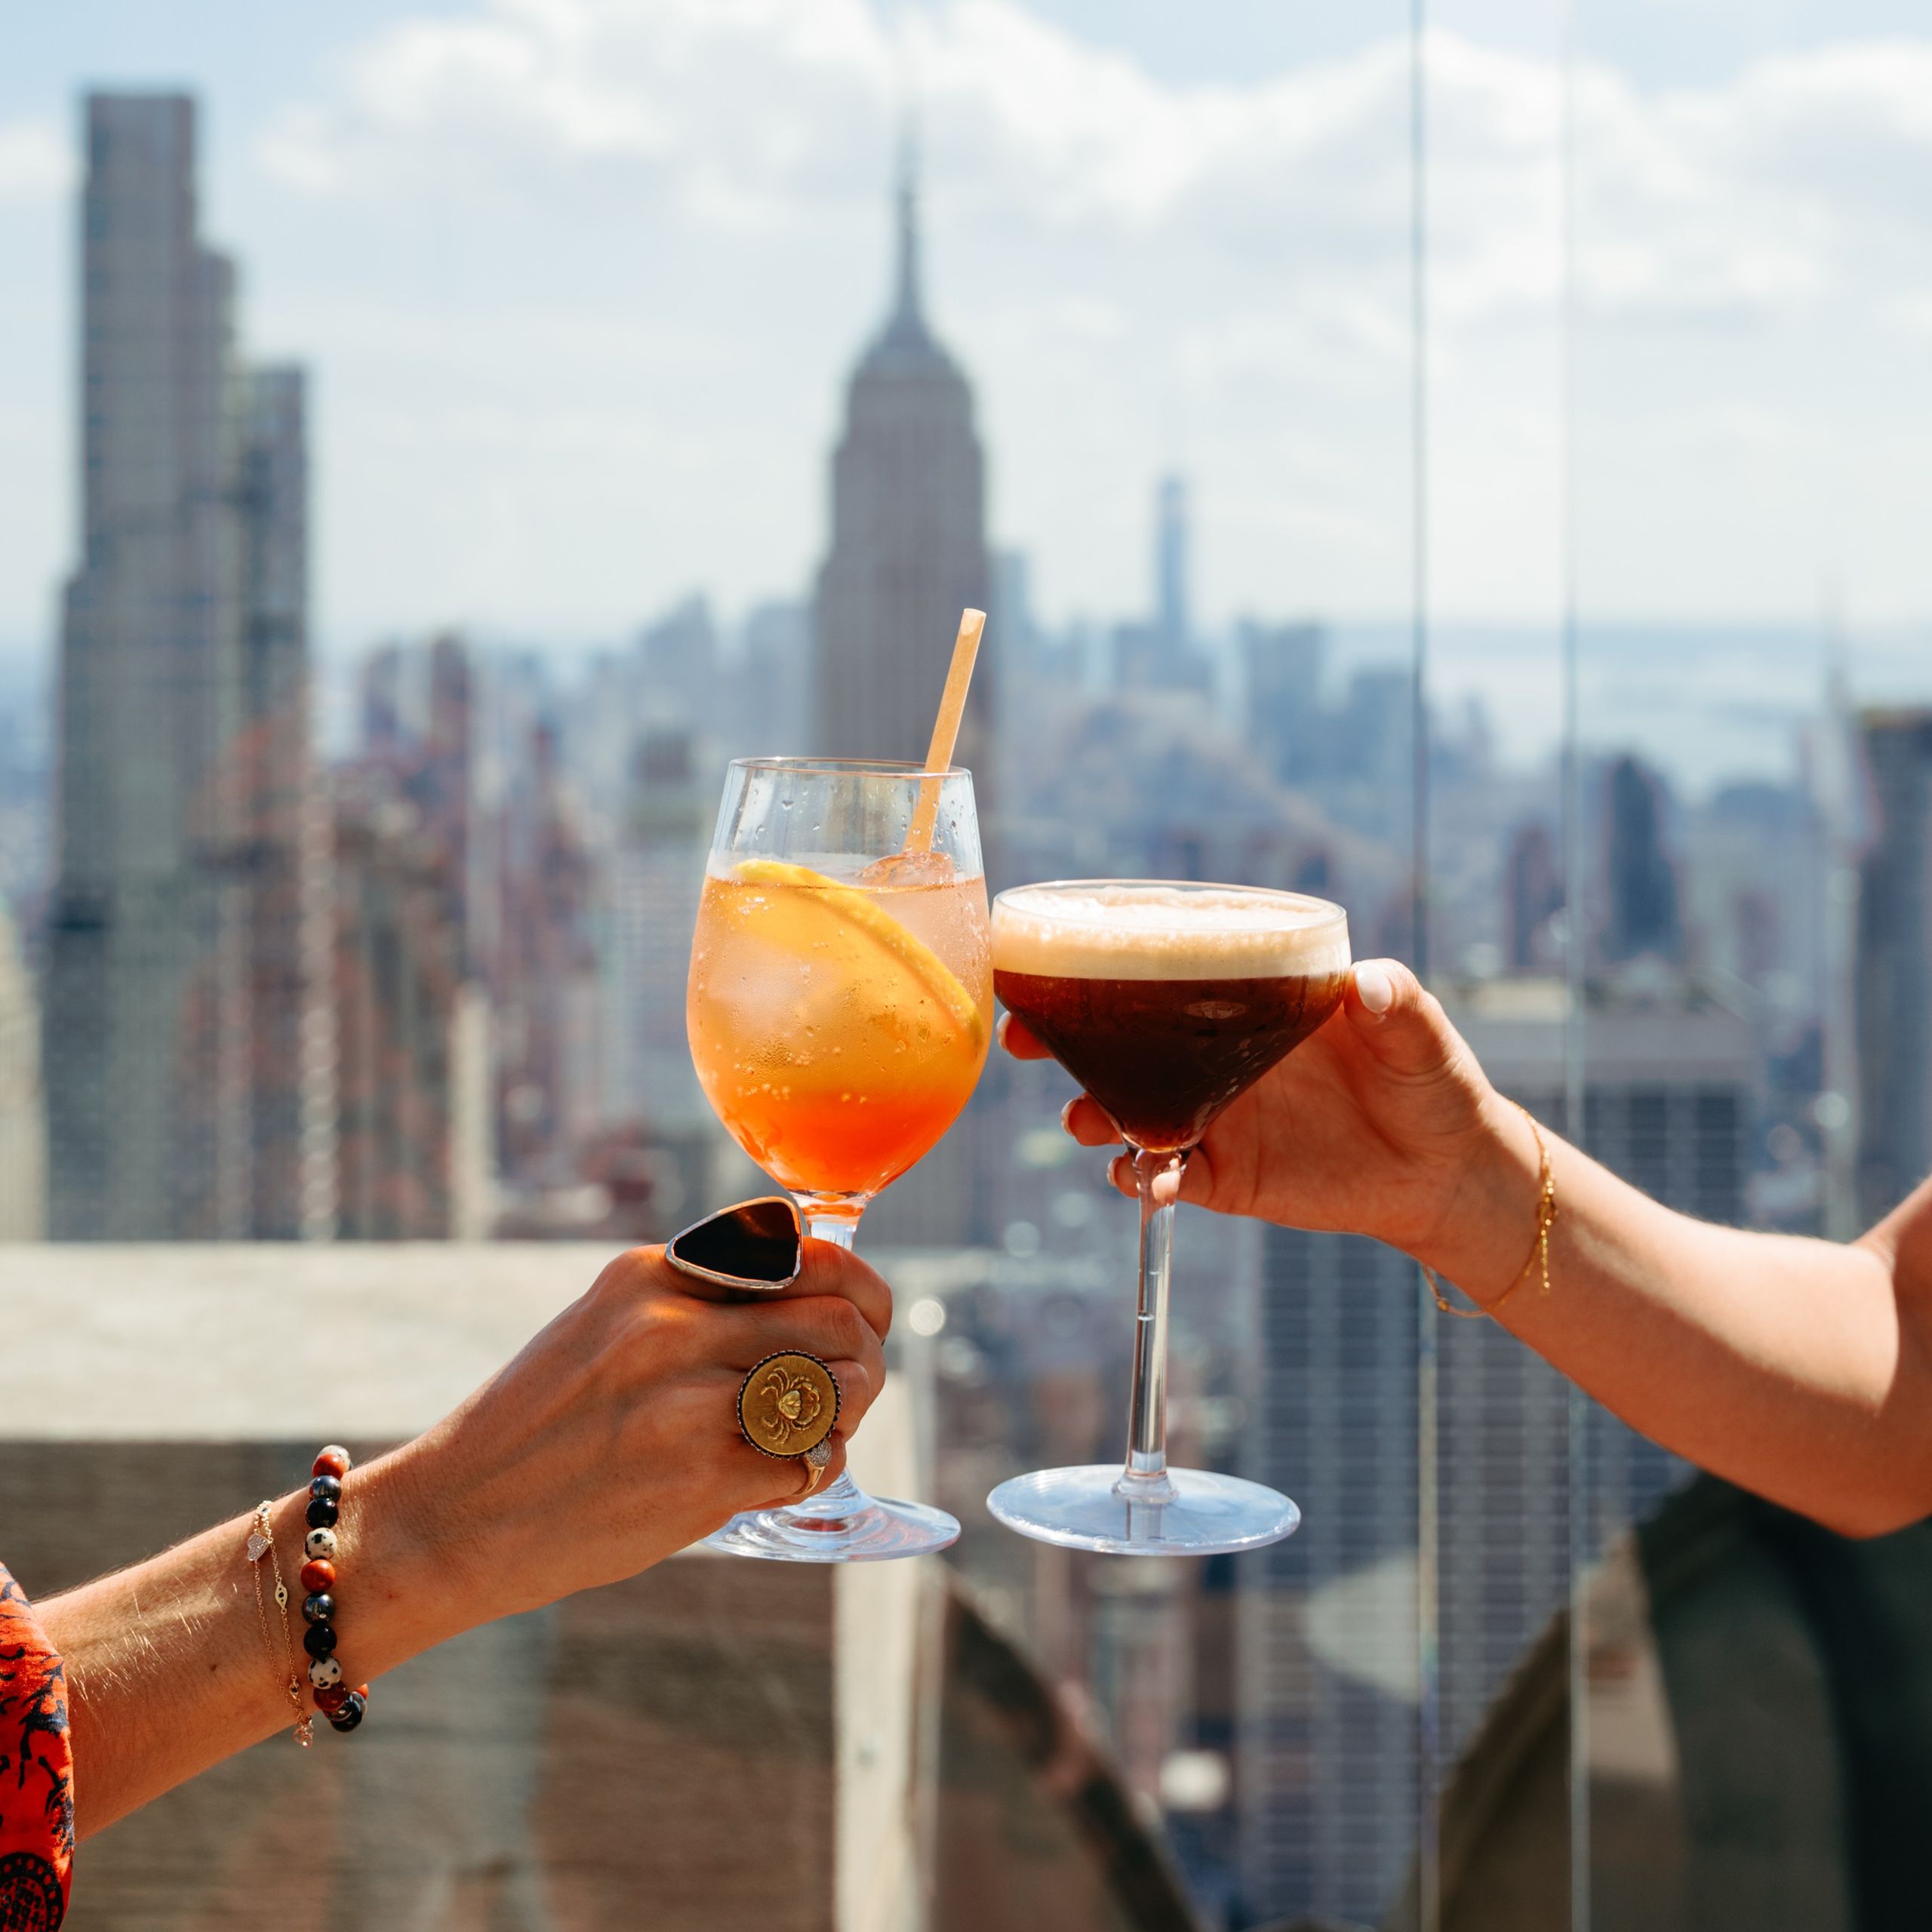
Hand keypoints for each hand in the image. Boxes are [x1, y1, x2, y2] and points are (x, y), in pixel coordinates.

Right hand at [388, 1239, 891, 1619]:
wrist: (452, 1518)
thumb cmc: (536, 1426)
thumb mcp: (604, 1324)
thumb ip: (695, 1303)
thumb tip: (811, 1297)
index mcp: (650, 1274)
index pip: (798, 1248)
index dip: (849, 1281)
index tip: (856, 1307)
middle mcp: (673, 1327)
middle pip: (836, 1314)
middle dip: (866, 1346)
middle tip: (855, 1378)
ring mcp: (688, 1404)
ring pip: (838, 1385)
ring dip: (849, 1409)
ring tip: (821, 1426)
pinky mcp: (702, 1480)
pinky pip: (810, 1461)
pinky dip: (813, 1468)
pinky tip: (780, 1473)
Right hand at [1001, 959, 1529, 1270]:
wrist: (1446, 1172)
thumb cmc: (1430, 1080)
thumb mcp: (1418, 1030)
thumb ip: (1394, 1002)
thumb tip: (1370, 986)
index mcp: (1244, 1004)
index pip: (1161, 973)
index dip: (1098, 966)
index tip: (1047, 961)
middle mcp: (1212, 1056)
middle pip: (1116, 1041)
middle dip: (1059, 1040)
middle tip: (1022, 1040)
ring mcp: (1213, 1117)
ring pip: (1125, 1112)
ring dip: (1094, 1115)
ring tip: (1092, 1123)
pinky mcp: (1224, 1176)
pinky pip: (1164, 1178)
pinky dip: (1145, 1182)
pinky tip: (1151, 1183)